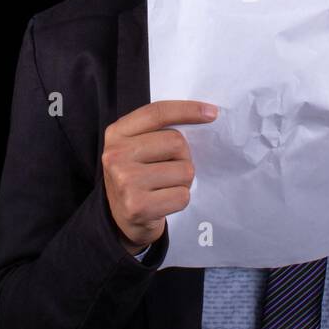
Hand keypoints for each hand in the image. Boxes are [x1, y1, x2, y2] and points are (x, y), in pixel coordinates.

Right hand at [101, 100, 217, 253]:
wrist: (119, 218)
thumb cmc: (136, 176)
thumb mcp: (135, 146)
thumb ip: (158, 130)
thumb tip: (205, 116)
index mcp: (116, 133)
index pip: (157, 113)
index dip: (187, 110)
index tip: (212, 113)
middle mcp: (116, 155)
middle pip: (177, 142)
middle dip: (183, 157)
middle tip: (168, 170)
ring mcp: (125, 181)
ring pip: (184, 171)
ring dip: (183, 181)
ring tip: (164, 186)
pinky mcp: (137, 206)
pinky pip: (182, 196)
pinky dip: (180, 199)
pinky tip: (163, 201)